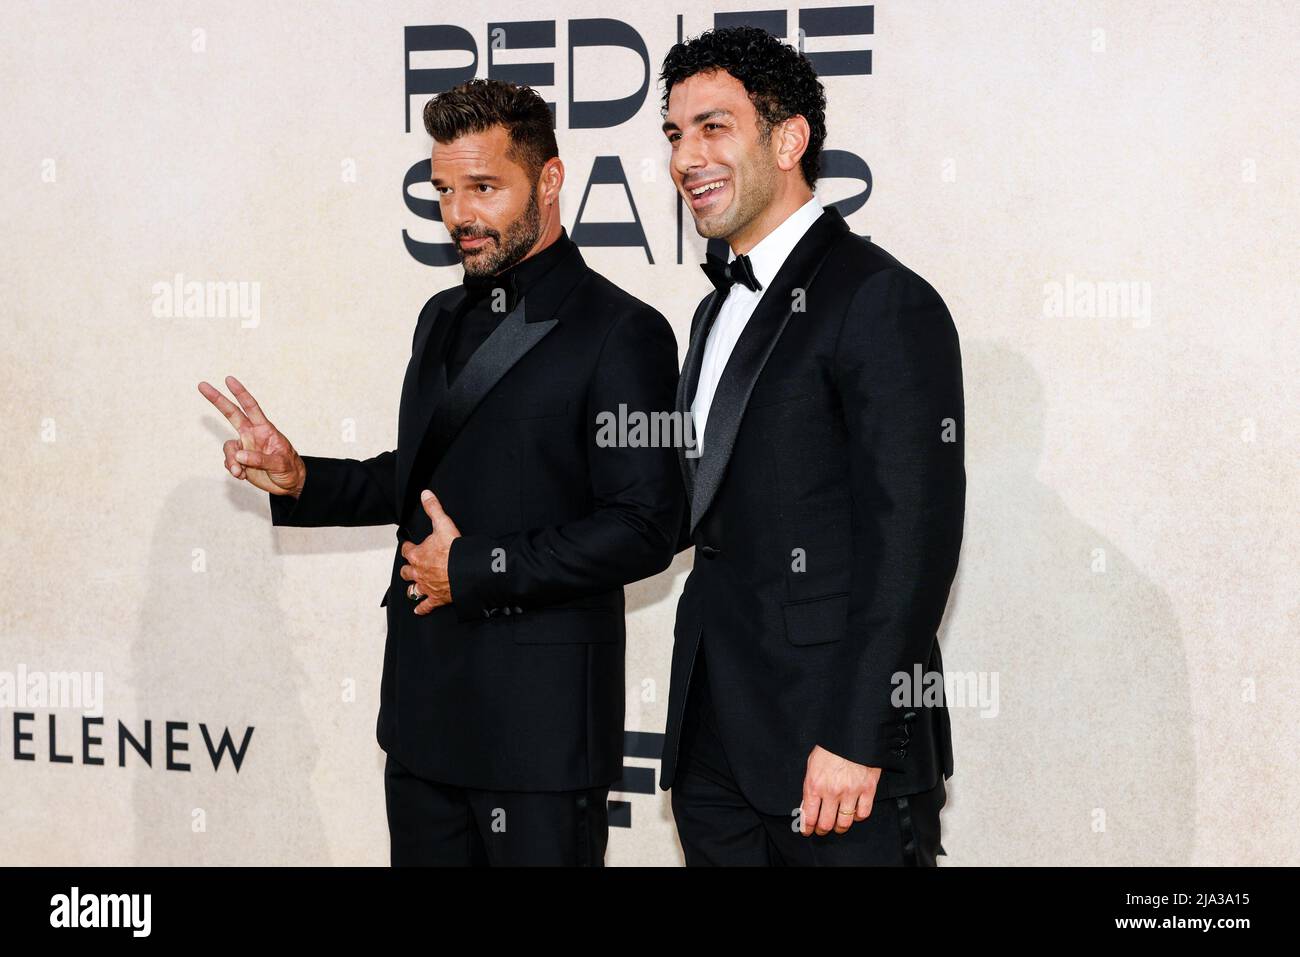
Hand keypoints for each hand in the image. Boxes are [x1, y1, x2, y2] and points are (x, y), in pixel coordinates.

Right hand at [198, 375, 305, 496]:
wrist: (289, 484)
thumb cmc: (289, 468)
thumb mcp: (280, 463)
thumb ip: (260, 459)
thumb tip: (239, 456)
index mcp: (264, 429)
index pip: (251, 407)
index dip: (240, 393)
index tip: (229, 380)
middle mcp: (252, 435)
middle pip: (231, 414)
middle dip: (217, 399)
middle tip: (202, 385)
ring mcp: (245, 448)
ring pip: (228, 448)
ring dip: (231, 461)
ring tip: (239, 473)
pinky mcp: (239, 461)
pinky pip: (229, 462)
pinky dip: (233, 470)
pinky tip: (242, 476)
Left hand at [400, 490, 461, 613]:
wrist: (465, 572)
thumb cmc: (454, 550)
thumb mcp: (443, 524)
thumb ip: (434, 509)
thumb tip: (425, 494)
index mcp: (418, 555)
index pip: (407, 550)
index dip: (408, 547)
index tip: (409, 546)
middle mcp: (419, 573)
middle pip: (407, 571)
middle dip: (408, 569)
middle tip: (411, 566)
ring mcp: (426, 587)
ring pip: (412, 590)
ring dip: (412, 588)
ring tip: (412, 587)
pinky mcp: (436, 598)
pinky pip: (425, 606)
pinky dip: (421, 608)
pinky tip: (418, 610)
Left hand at [799, 745, 881, 836]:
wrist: (853, 732)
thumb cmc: (830, 747)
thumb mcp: (812, 764)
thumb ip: (809, 787)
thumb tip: (806, 807)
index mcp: (815, 784)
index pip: (809, 816)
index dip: (807, 827)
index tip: (807, 830)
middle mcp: (832, 792)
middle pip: (827, 824)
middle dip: (822, 830)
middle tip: (822, 830)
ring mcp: (851, 792)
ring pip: (845, 822)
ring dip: (840, 827)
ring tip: (838, 826)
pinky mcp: (868, 789)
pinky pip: (863, 813)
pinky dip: (858, 817)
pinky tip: (854, 814)